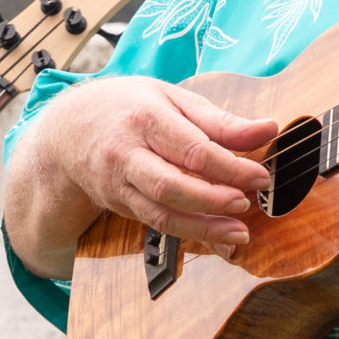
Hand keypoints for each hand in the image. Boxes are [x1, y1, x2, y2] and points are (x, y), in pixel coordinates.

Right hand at [41, 75, 279, 254]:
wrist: (69, 129)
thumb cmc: (131, 106)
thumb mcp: (174, 98)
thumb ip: (221, 120)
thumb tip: (269, 129)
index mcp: (146, 118)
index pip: (192, 149)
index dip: (230, 167)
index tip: (261, 176)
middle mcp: (127, 154)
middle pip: (171, 186)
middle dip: (212, 200)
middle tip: (245, 204)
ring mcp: (119, 184)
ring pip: (161, 214)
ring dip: (203, 229)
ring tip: (238, 234)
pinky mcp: (119, 205)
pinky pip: (156, 225)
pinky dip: (189, 236)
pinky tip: (217, 240)